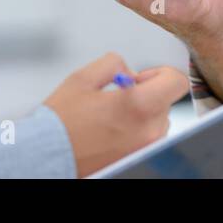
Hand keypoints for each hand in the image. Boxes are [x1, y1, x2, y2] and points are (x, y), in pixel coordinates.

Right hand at [43, 52, 189, 177]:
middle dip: (147, 93)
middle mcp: (149, 130)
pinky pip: (148, 138)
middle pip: (167, 101)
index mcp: (140, 106)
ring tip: (113, 115)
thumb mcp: (83, 78)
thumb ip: (114, 63)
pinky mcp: (137, 158)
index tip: (141, 78)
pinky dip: (137, 130)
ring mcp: (145, 148)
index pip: (177, 82)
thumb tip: (130, 72)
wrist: (45, 157)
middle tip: (120, 95)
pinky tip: (113, 130)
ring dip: (143, 113)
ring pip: (158, 120)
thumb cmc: (61, 123)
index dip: (160, 74)